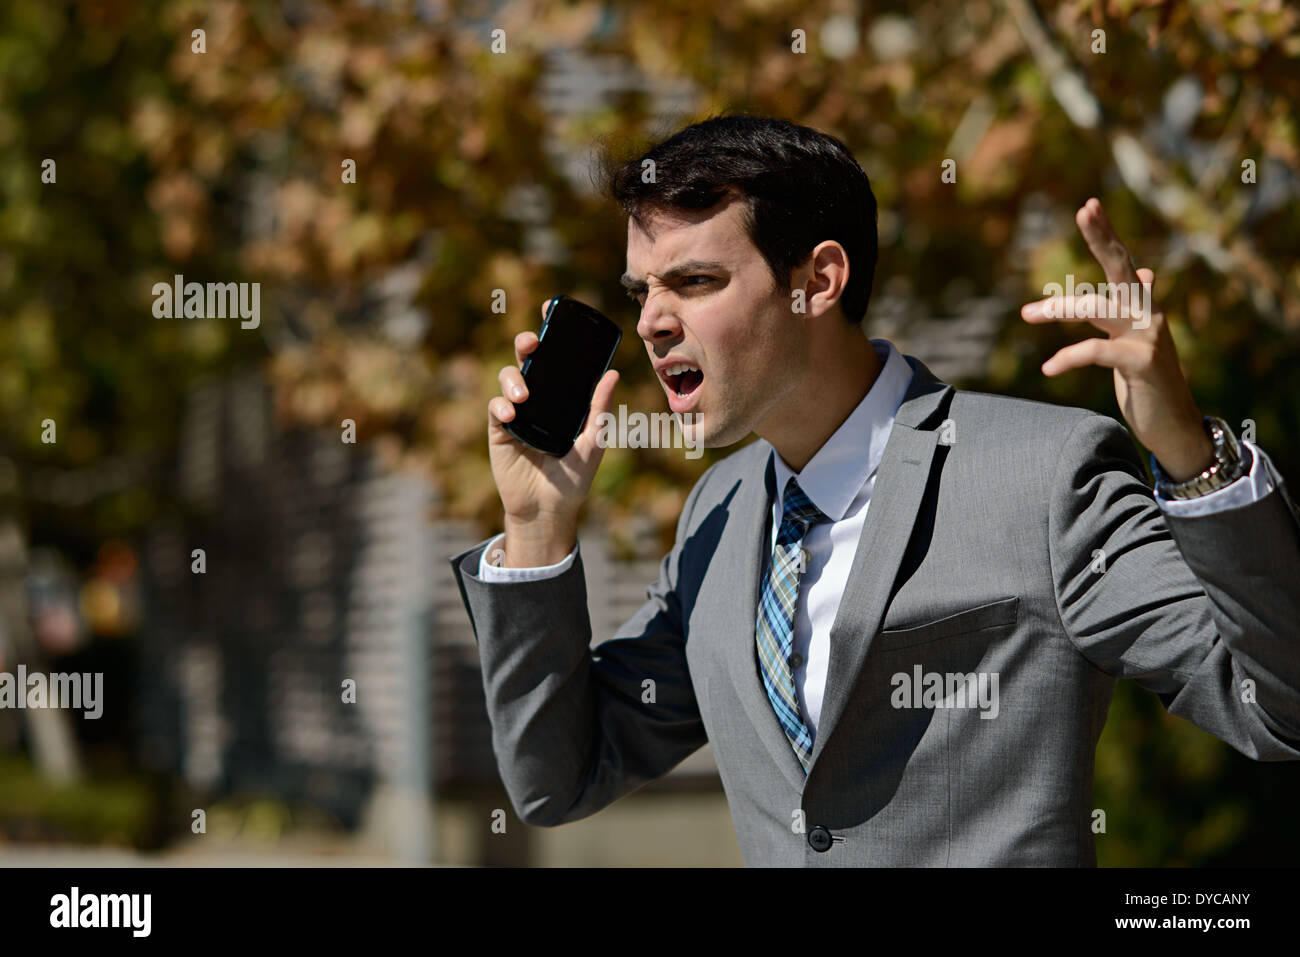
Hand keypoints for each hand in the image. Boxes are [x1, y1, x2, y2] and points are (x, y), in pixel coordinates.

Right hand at [487, 298, 619, 564]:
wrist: (549, 511)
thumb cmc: (574, 479)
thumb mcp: (593, 442)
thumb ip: (599, 409)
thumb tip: (612, 374)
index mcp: (562, 396)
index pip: (556, 359)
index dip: (551, 333)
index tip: (550, 308)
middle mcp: (539, 398)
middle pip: (528, 359)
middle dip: (527, 343)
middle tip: (532, 342)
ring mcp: (517, 412)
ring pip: (509, 378)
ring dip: (514, 378)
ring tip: (523, 396)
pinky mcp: (500, 430)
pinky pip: (496, 407)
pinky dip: (502, 406)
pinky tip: (512, 415)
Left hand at [1019, 198, 1212, 480]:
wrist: (1174, 426)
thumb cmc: (1148, 381)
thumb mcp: (1137, 341)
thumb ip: (1134, 309)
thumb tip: (1143, 274)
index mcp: (1141, 306)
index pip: (1121, 263)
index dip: (1105, 235)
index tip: (1088, 206)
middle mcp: (1148, 313)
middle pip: (1120, 268)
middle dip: (1101, 239)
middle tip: (1084, 210)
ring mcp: (1148, 337)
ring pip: (1099, 308)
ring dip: (1059, 309)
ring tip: (1027, 314)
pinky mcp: (1142, 364)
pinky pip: (1097, 352)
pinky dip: (1068, 358)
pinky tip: (1047, 368)